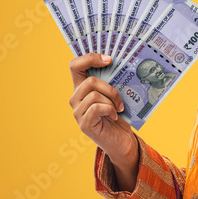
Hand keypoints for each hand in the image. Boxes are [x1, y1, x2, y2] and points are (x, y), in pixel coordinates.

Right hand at [68, 53, 137, 188]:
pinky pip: (97, 108)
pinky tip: (115, 117)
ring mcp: (78, 112)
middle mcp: (76, 99)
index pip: (75, 65)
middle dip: (110, 88)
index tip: (109, 59)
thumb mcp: (113, 94)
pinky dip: (110, 110)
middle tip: (120, 99)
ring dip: (111, 100)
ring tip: (118, 109)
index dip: (90, 58)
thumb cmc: (118, 115)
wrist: (122, 140)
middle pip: (89, 80)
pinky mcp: (84, 124)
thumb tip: (118, 62)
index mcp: (81, 88)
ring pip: (94, 94)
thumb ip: (109, 81)